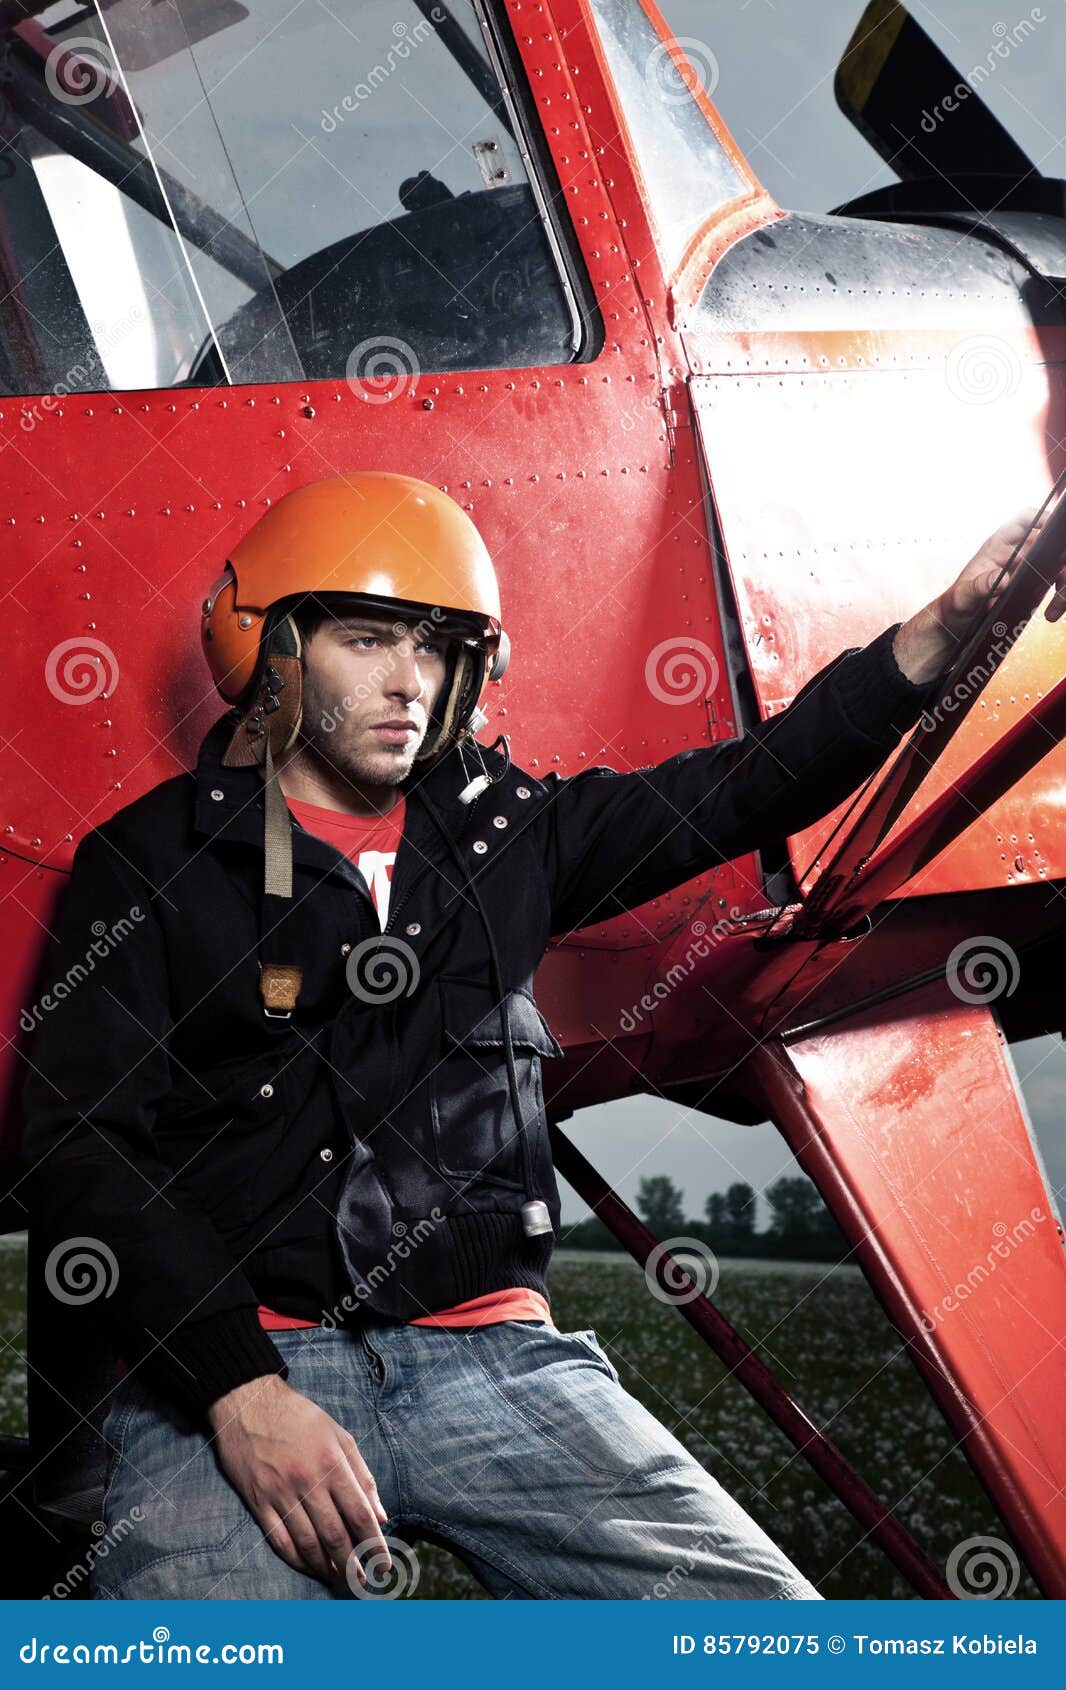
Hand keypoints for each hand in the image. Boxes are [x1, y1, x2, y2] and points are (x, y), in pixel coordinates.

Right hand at [206, 1373, 390, 1589]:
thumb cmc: (300, 1418)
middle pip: (335, 1535)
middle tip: (363, 1582)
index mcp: (332, 1462)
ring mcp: (280, 1493)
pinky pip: (279, 1540)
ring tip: (340, 1578)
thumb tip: (381, 1516)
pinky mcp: (258, 1501)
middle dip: (353, 1563)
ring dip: (326, 1567)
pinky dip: (297, 1559)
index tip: (383, 1566)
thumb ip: (362, 1475)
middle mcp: (308, 1481)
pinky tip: (310, 1566)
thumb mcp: (339, 1435)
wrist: (250, 1403)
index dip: (375, 1545)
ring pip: (308, 1543)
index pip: (360, 1514)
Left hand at [936, 505, 1065, 636]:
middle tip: (1061, 577)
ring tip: (1055, 610)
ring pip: (1057, 564)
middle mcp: (1016, 552)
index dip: (1038, 517)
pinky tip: (1052, 614)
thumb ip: (980, 586)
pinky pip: (1056, 582)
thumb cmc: (960, 602)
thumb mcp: (965, 596)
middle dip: (1058, 557)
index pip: (1022, 521)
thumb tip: (1002, 579)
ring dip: (1062, 583)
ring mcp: (1028, 567)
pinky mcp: (1036, 583)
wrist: (961, 620)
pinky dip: (1060, 597)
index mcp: (997, 546)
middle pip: (1047, 543)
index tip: (1051, 524)